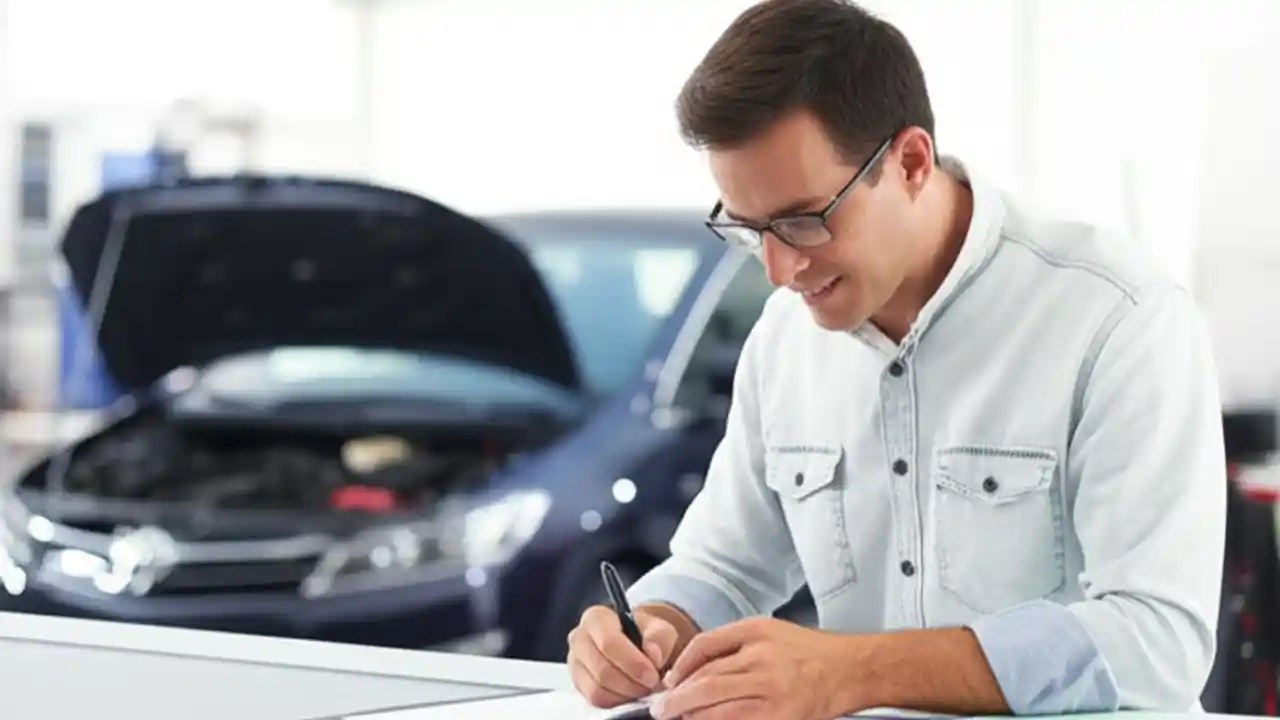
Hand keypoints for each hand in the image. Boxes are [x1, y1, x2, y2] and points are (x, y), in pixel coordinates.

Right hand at [567, 605, 678, 707]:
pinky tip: (630, 692)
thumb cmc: (643, 633)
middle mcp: (579, 638)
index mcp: (596, 618)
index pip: (608, 642)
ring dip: (625, 693)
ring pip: (597, 688)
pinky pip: (595, 699)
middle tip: (651, 684)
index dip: (632, 663)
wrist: (634, 643)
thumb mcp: (658, 627)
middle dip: (631, 682)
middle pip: (602, 670)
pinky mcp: (578, 682)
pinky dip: (617, 701)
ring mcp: (575, 662)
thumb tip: (653, 654)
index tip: (652, 675)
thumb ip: (659, 637)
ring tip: (642, 688)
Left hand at [652, 617, 851, 719]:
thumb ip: (732, 644)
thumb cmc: (809, 652)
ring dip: (691, 715)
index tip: (670, 681)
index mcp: (756, 632)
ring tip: (679, 718)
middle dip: (677, 699)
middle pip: (705, 681)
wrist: (850, 670)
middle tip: (661, 709)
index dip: (681, 666)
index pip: (705, 646)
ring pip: (716, 706)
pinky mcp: (780, 717)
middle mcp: (761, 659)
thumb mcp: (769, 631)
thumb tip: (691, 668)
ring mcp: (771, 691)